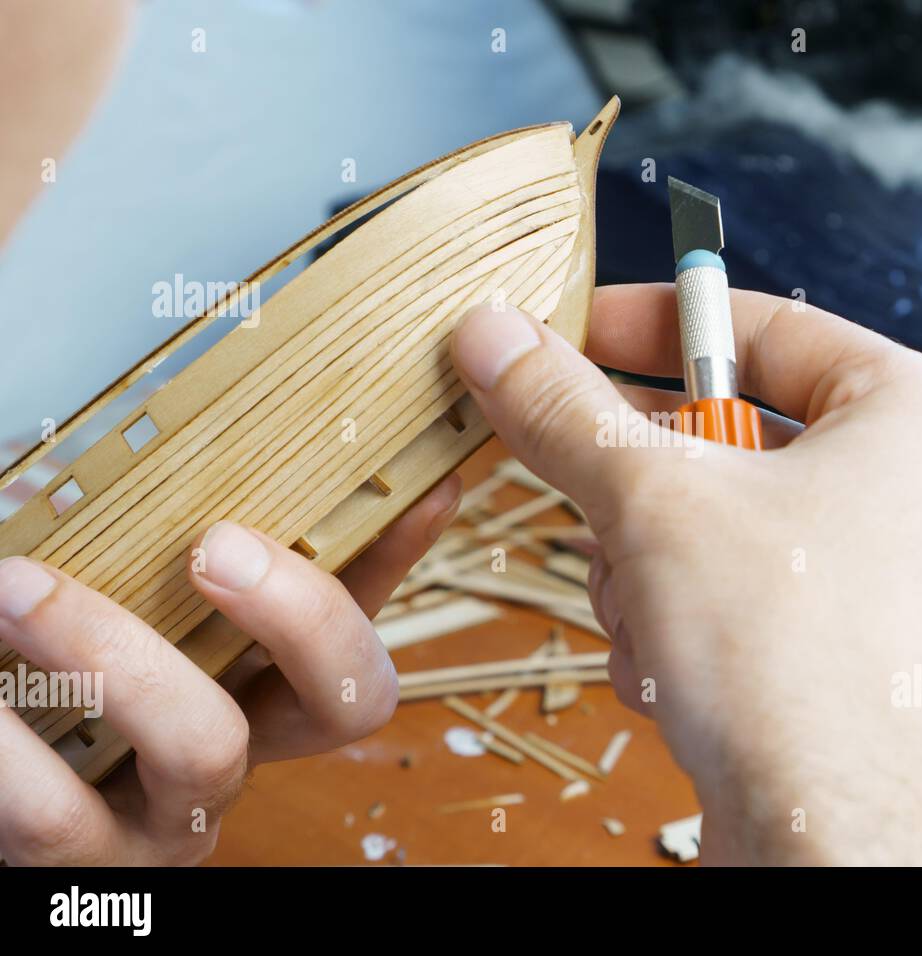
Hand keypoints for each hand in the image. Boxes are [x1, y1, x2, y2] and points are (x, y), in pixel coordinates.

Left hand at [0, 475, 460, 864]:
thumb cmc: (36, 691)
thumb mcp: (114, 612)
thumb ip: (159, 551)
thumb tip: (212, 455)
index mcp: (258, 696)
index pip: (372, 620)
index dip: (406, 562)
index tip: (427, 484)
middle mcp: (241, 760)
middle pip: (348, 701)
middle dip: (303, 611)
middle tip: (215, 543)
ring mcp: (173, 826)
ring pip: (208, 747)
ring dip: (115, 650)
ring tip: (17, 587)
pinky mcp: (81, 871)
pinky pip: (56, 813)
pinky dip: (10, 745)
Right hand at [451, 286, 921, 864]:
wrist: (841, 849)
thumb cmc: (798, 665)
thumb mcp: (657, 504)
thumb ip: (568, 411)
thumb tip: (496, 336)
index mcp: (915, 416)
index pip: (764, 328)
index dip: (650, 326)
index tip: (564, 336)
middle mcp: (914, 492)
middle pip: (730, 438)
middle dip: (641, 491)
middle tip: (594, 503)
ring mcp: (884, 579)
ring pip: (714, 528)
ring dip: (648, 572)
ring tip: (655, 619)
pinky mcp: (845, 653)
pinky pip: (733, 599)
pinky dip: (680, 628)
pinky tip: (677, 678)